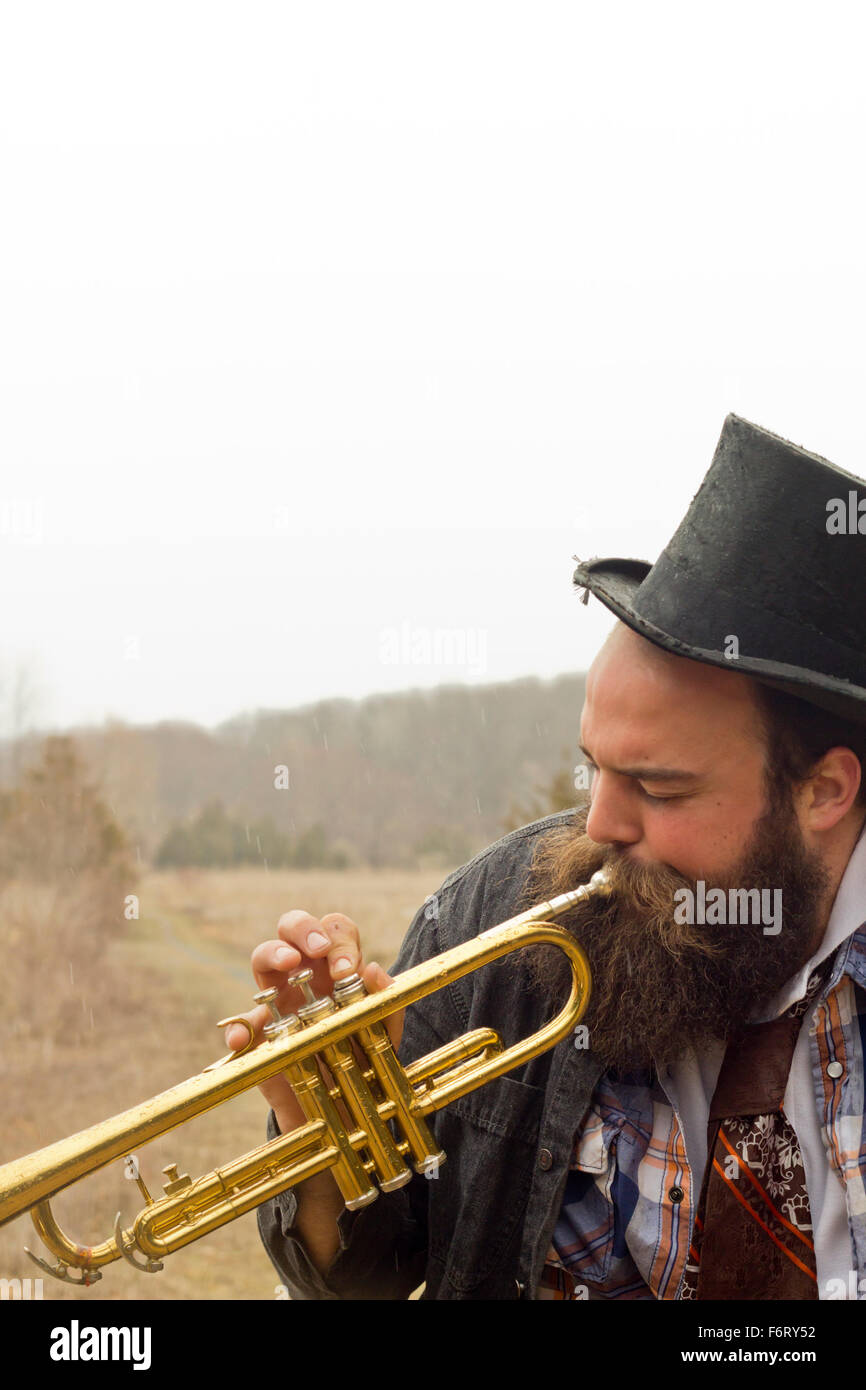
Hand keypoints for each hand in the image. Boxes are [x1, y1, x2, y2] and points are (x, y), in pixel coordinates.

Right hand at [225, 909, 401, 1133]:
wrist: (342, 1103)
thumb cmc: (364, 1055)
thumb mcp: (385, 1032)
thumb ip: (386, 1002)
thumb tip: (375, 969)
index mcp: (336, 965)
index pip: (335, 930)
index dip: (339, 941)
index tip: (345, 970)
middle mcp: (304, 973)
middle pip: (293, 926)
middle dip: (303, 928)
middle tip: (315, 949)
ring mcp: (277, 999)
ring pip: (263, 957)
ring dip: (273, 952)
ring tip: (288, 962)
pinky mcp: (259, 1033)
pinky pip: (242, 1022)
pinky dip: (240, 1027)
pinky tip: (246, 1037)